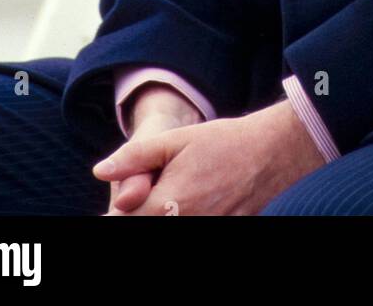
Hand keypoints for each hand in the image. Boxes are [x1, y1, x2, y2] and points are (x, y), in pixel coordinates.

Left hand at [93, 98, 325, 215]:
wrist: (272, 153)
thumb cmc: (223, 142)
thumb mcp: (176, 139)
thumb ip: (136, 157)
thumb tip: (101, 171)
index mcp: (167, 204)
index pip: (122, 220)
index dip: (118, 210)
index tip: (123, 198)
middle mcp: (185, 224)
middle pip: (142, 227)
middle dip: (136, 213)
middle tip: (142, 195)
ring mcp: (205, 231)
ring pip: (166, 231)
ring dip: (158, 215)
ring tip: (168, 196)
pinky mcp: (221, 232)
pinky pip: (189, 230)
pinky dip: (179, 218)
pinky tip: (186, 204)